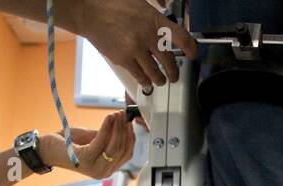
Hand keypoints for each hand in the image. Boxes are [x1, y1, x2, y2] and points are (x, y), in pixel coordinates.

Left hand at [48, 112, 134, 176]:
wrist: (47, 149)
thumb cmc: (69, 143)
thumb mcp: (93, 140)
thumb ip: (108, 137)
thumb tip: (124, 124)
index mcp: (107, 168)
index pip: (127, 154)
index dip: (131, 137)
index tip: (129, 122)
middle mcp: (103, 172)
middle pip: (122, 149)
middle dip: (124, 129)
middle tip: (123, 114)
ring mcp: (95, 168)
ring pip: (115, 146)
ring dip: (117, 127)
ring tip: (117, 114)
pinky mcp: (86, 159)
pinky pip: (102, 140)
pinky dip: (107, 127)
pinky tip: (109, 117)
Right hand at [77, 0, 197, 87]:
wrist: (90, 12)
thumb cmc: (114, 5)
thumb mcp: (142, 4)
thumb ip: (156, 19)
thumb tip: (168, 32)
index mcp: (155, 20)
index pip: (181, 38)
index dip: (190, 49)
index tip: (192, 55)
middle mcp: (148, 36)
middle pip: (170, 62)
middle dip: (174, 72)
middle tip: (174, 75)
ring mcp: (136, 49)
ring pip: (155, 73)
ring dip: (160, 79)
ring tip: (160, 80)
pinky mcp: (124, 60)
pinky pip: (140, 76)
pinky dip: (145, 81)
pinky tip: (146, 81)